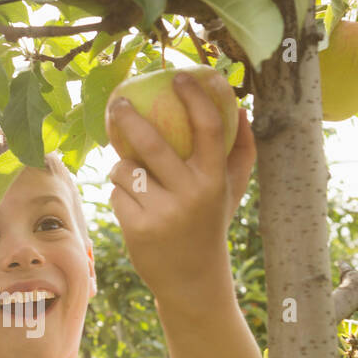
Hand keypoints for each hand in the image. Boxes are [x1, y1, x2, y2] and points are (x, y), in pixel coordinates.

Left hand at [105, 71, 255, 295]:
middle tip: (118, 104)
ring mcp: (162, 213)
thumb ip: (241, 151)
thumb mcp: (230, 191)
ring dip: (123, 168)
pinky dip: (120, 195)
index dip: (195, 97)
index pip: (208, 128)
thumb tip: (239, 108)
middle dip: (128, 117)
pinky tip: (135, 210)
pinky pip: (116, 193)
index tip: (179, 76)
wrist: (192, 280)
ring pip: (126, 169)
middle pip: (152, 143)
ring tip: (135, 182)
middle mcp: (190, 195)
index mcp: (214, 180)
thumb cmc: (209, 224)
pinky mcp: (137, 229)